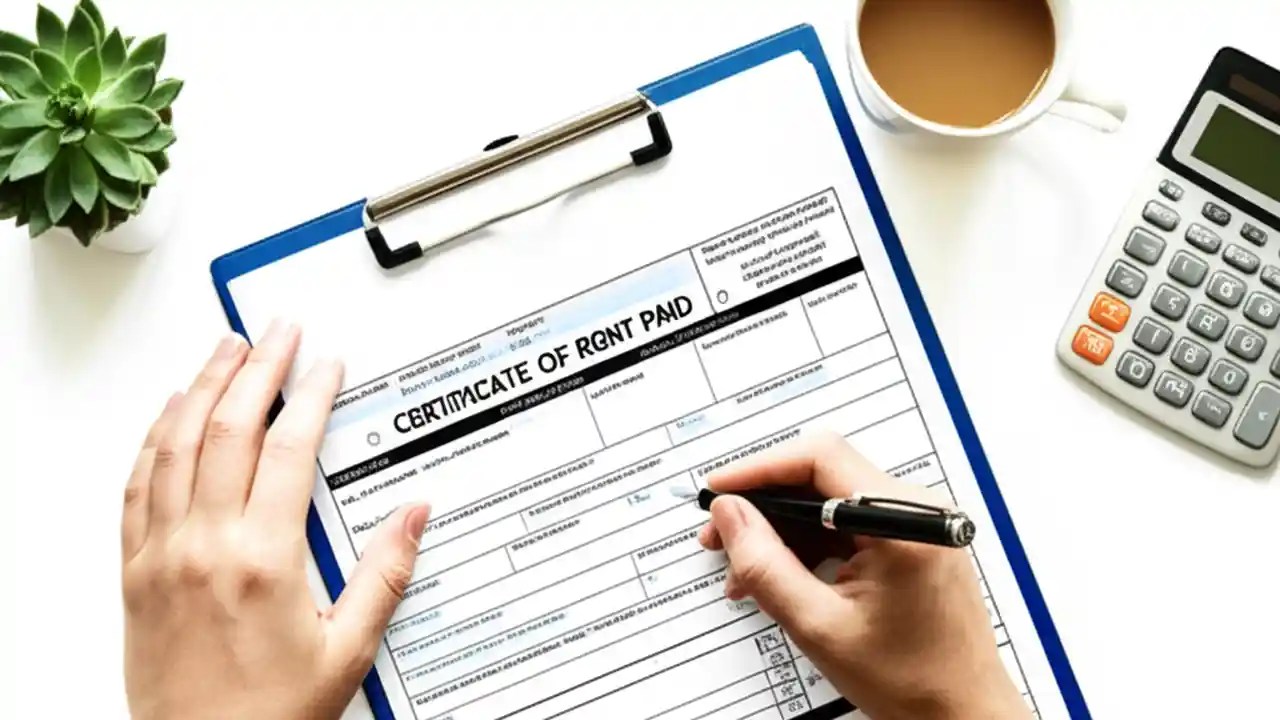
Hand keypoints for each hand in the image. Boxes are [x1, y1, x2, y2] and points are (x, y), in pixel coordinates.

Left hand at [121, 324, 430, 719]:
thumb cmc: (271, 715)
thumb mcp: (348, 649)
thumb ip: (386, 573)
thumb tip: (417, 514)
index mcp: (265, 558)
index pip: (289, 447)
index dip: (310, 394)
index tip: (326, 365)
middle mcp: (206, 544)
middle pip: (229, 428)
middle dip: (257, 368)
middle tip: (278, 332)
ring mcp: (162, 553)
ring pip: (175, 444)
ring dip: (201, 386)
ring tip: (224, 349)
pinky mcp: (134, 571)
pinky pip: (137, 485)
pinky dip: (153, 438)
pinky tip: (168, 414)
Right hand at [698, 432, 1029, 719]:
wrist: (964, 715)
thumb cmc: (914, 682)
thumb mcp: (819, 625)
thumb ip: (766, 565)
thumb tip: (731, 514)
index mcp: (903, 523)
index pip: (820, 459)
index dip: (759, 469)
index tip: (720, 490)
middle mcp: (917, 510)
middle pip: (822, 476)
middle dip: (765, 505)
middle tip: (721, 535)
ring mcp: (917, 524)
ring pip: (830, 501)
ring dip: (783, 530)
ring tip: (746, 571)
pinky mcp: (911, 540)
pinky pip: (848, 524)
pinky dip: (810, 544)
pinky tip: (782, 575)